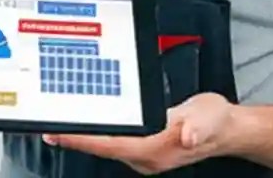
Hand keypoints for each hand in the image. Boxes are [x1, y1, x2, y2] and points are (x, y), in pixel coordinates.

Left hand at [41, 93, 237, 174]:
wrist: (226, 130)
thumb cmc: (215, 121)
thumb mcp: (210, 115)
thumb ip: (199, 125)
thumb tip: (189, 135)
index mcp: (156, 149)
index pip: (110, 145)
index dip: (83, 140)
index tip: (59, 133)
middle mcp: (146, 157)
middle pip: (102, 148)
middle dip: (74, 138)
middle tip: (46, 126)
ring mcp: (143, 155)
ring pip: (105, 147)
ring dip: (82, 137)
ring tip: (57, 126)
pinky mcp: (143, 149)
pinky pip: (112, 143)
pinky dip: (96, 135)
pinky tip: (85, 125)